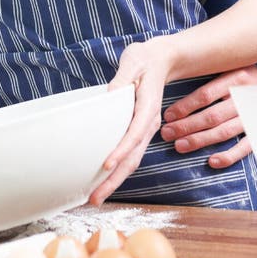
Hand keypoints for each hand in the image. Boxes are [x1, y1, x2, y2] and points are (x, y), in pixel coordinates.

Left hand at [89, 39, 170, 204]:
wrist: (161, 60)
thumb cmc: (145, 59)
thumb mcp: (134, 61)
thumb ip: (122, 77)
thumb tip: (110, 94)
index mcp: (148, 107)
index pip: (135, 133)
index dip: (122, 150)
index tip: (106, 164)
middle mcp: (149, 123)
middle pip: (134, 157)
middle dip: (115, 179)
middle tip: (95, 198)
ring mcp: (145, 129)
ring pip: (132, 160)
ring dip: (115, 180)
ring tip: (96, 197)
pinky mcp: (139, 131)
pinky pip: (130, 154)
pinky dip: (119, 170)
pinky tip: (104, 179)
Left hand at [160, 65, 256, 167]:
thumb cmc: (248, 75)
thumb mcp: (232, 67)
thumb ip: (212, 76)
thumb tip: (178, 80)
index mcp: (236, 79)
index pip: (206, 95)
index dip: (185, 106)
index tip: (167, 115)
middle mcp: (245, 99)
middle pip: (212, 115)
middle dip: (186, 126)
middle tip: (167, 133)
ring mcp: (255, 117)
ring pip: (224, 132)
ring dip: (200, 140)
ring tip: (180, 146)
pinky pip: (245, 147)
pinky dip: (229, 156)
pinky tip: (211, 162)